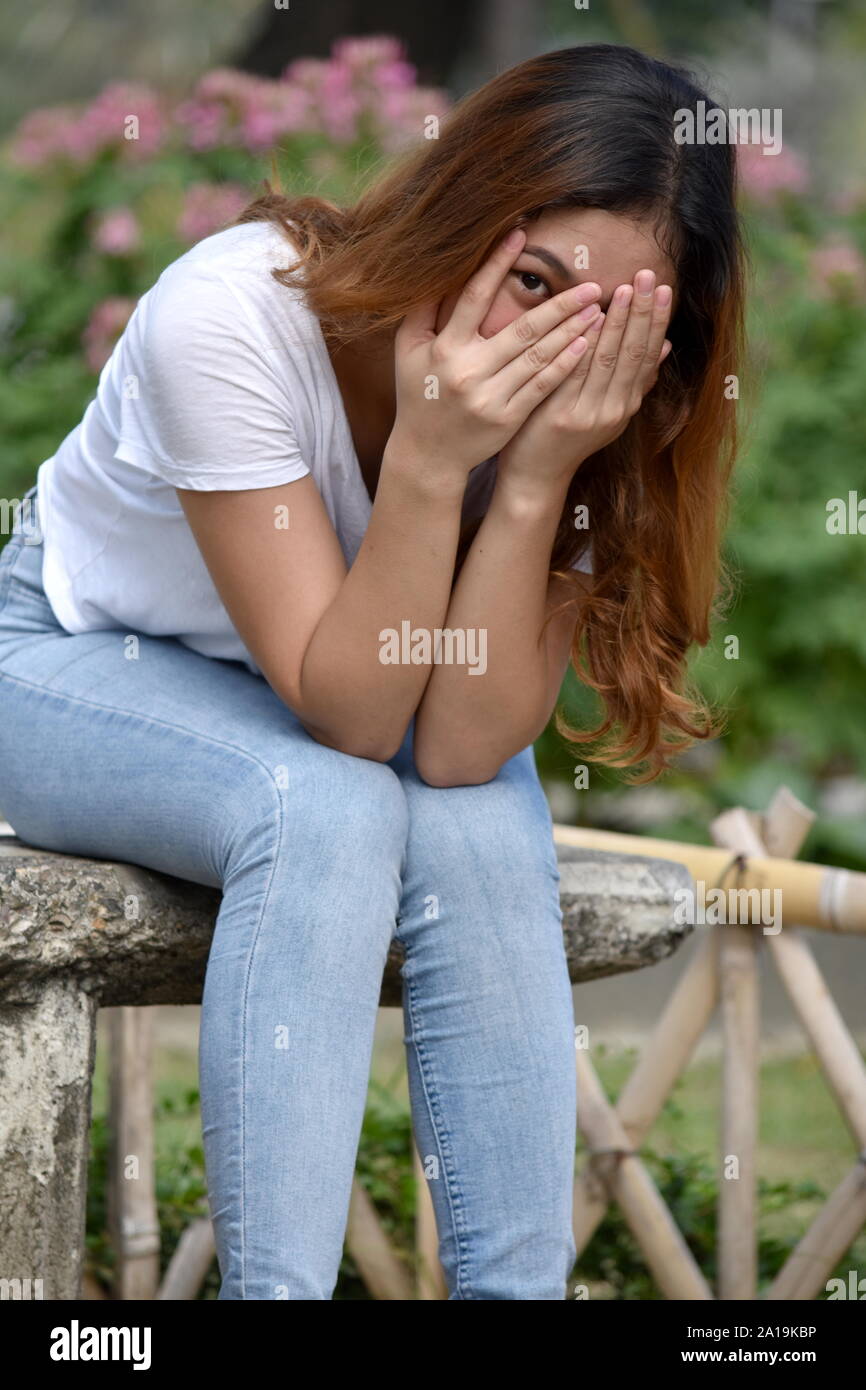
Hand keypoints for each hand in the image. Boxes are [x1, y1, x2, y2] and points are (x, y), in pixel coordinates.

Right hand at [386, 228, 603, 479]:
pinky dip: (566, 363)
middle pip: (522, 329)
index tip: (520, 234)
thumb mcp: (408, 351)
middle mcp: (469, 371)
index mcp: (445, 349)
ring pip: (539, 356)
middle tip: (592, 283)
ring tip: (597, 308)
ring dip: (573, 330)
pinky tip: (588, 344)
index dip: (496, 264)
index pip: (474, 298)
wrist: (428, 454)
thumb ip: (423, 310)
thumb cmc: (419, 394)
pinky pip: (543, 385)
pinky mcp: (509, 418)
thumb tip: (438, 266)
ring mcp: (492, 396)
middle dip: (560, 304)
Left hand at [495, 269, 672, 494]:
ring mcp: (590, 414)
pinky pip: (576, 374)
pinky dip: (585, 345)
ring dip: (619, 322)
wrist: (536, 477)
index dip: (657, 321)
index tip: (664, 288)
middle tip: (649, 275)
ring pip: (609, 360)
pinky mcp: (562, 416)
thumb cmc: (566, 437)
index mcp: (627, 404)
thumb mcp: (606, 410)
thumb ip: (633, 381)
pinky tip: (589, 319)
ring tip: (626, 289)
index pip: (648, 355)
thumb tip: (667, 346)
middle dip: (643, 312)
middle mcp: (615, 410)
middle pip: (633, 353)